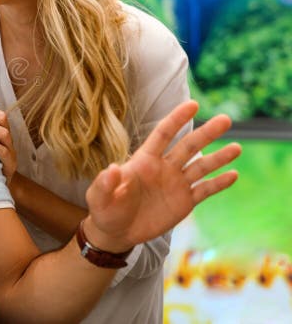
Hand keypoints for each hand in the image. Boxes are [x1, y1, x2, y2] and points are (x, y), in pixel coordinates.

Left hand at [83, 100, 240, 252]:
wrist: (116, 232)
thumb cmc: (104, 209)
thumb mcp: (100, 197)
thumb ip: (106, 183)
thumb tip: (111, 169)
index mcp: (144, 160)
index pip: (163, 134)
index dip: (177, 119)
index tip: (193, 104)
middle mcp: (163, 168)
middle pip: (188, 146)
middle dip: (206, 133)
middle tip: (225, 119)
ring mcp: (176, 184)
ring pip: (201, 166)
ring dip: (219, 157)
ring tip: (237, 147)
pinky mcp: (184, 202)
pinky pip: (205, 190)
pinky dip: (219, 183)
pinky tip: (234, 175)